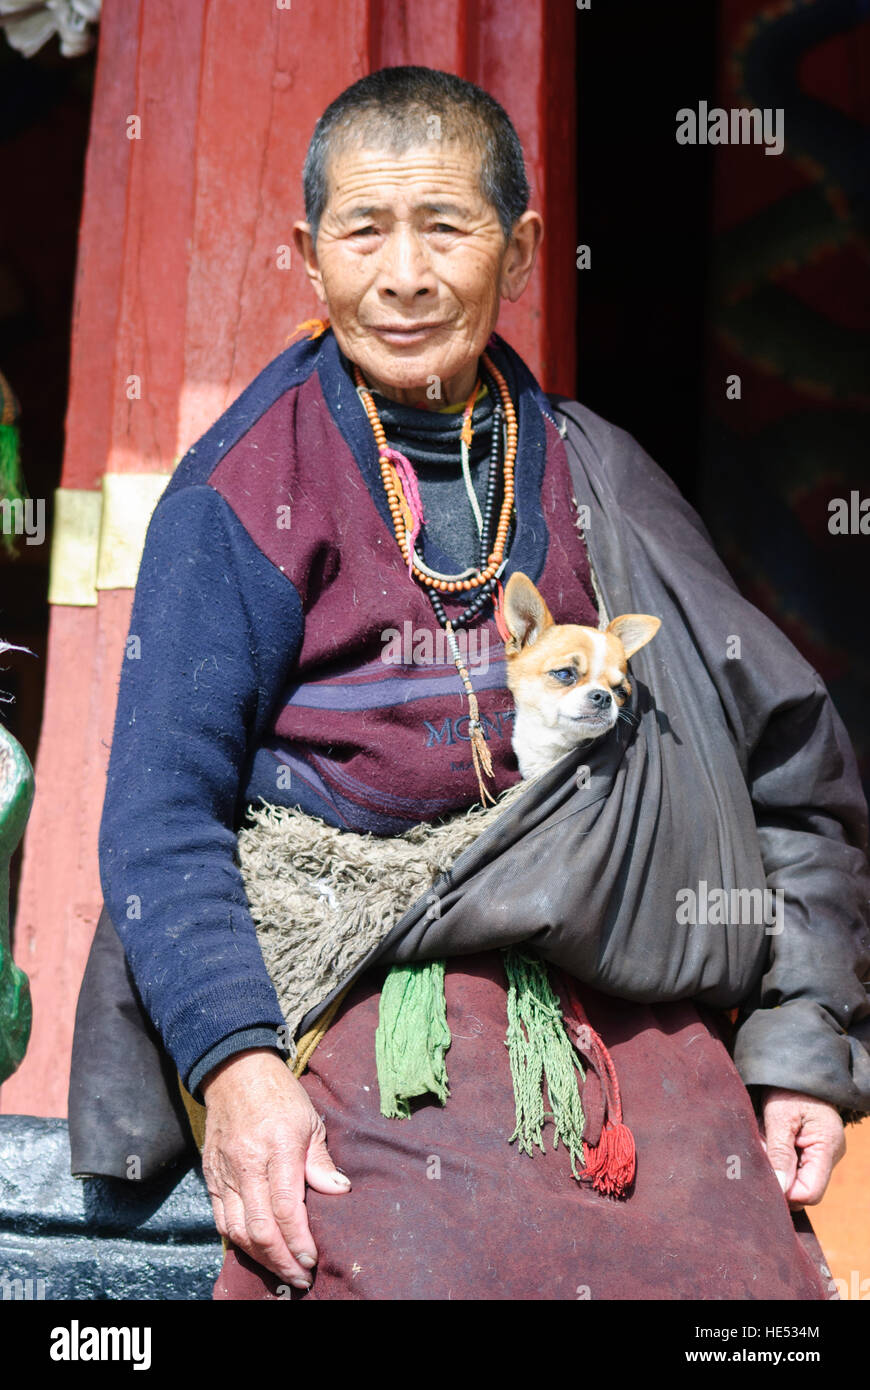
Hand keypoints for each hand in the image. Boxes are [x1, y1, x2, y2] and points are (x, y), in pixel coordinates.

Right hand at [200, 1047, 350, 1287]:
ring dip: (259, 1257)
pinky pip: (220, 1218)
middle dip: (281, 1260)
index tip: (312, 1259)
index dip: (299, 1241)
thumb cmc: (280, 1095)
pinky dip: (238, 1239)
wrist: (235, 1072)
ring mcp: (225, 1171)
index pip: (286, 1209)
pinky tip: (256, 1249)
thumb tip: (339, 1192)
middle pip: (259, 1228)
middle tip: (300, 1276)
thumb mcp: (310, 1121)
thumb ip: (321, 1162)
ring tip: (281, 1268)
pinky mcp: (211, 1175)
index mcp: (278, 1148)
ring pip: (236, 1230)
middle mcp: (247, 1164)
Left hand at [760, 1087, 844, 1209]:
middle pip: (800, 1187)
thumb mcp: (780, 1117)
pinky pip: (790, 1162)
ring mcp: (820, 1153)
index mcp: (827, 1148)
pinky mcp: (810, 1148)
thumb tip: (781, 1189)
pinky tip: (768, 1135)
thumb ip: (780, 1153)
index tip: (764, 1173)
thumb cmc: (790, 1089)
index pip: (810, 1193)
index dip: (786, 1191)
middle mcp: (828, 1156)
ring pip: (791, 1175)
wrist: (796, 1069)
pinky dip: (774, 1153)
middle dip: (776, 1172)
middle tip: (761, 1146)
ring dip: (772, 1160)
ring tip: (764, 1135)